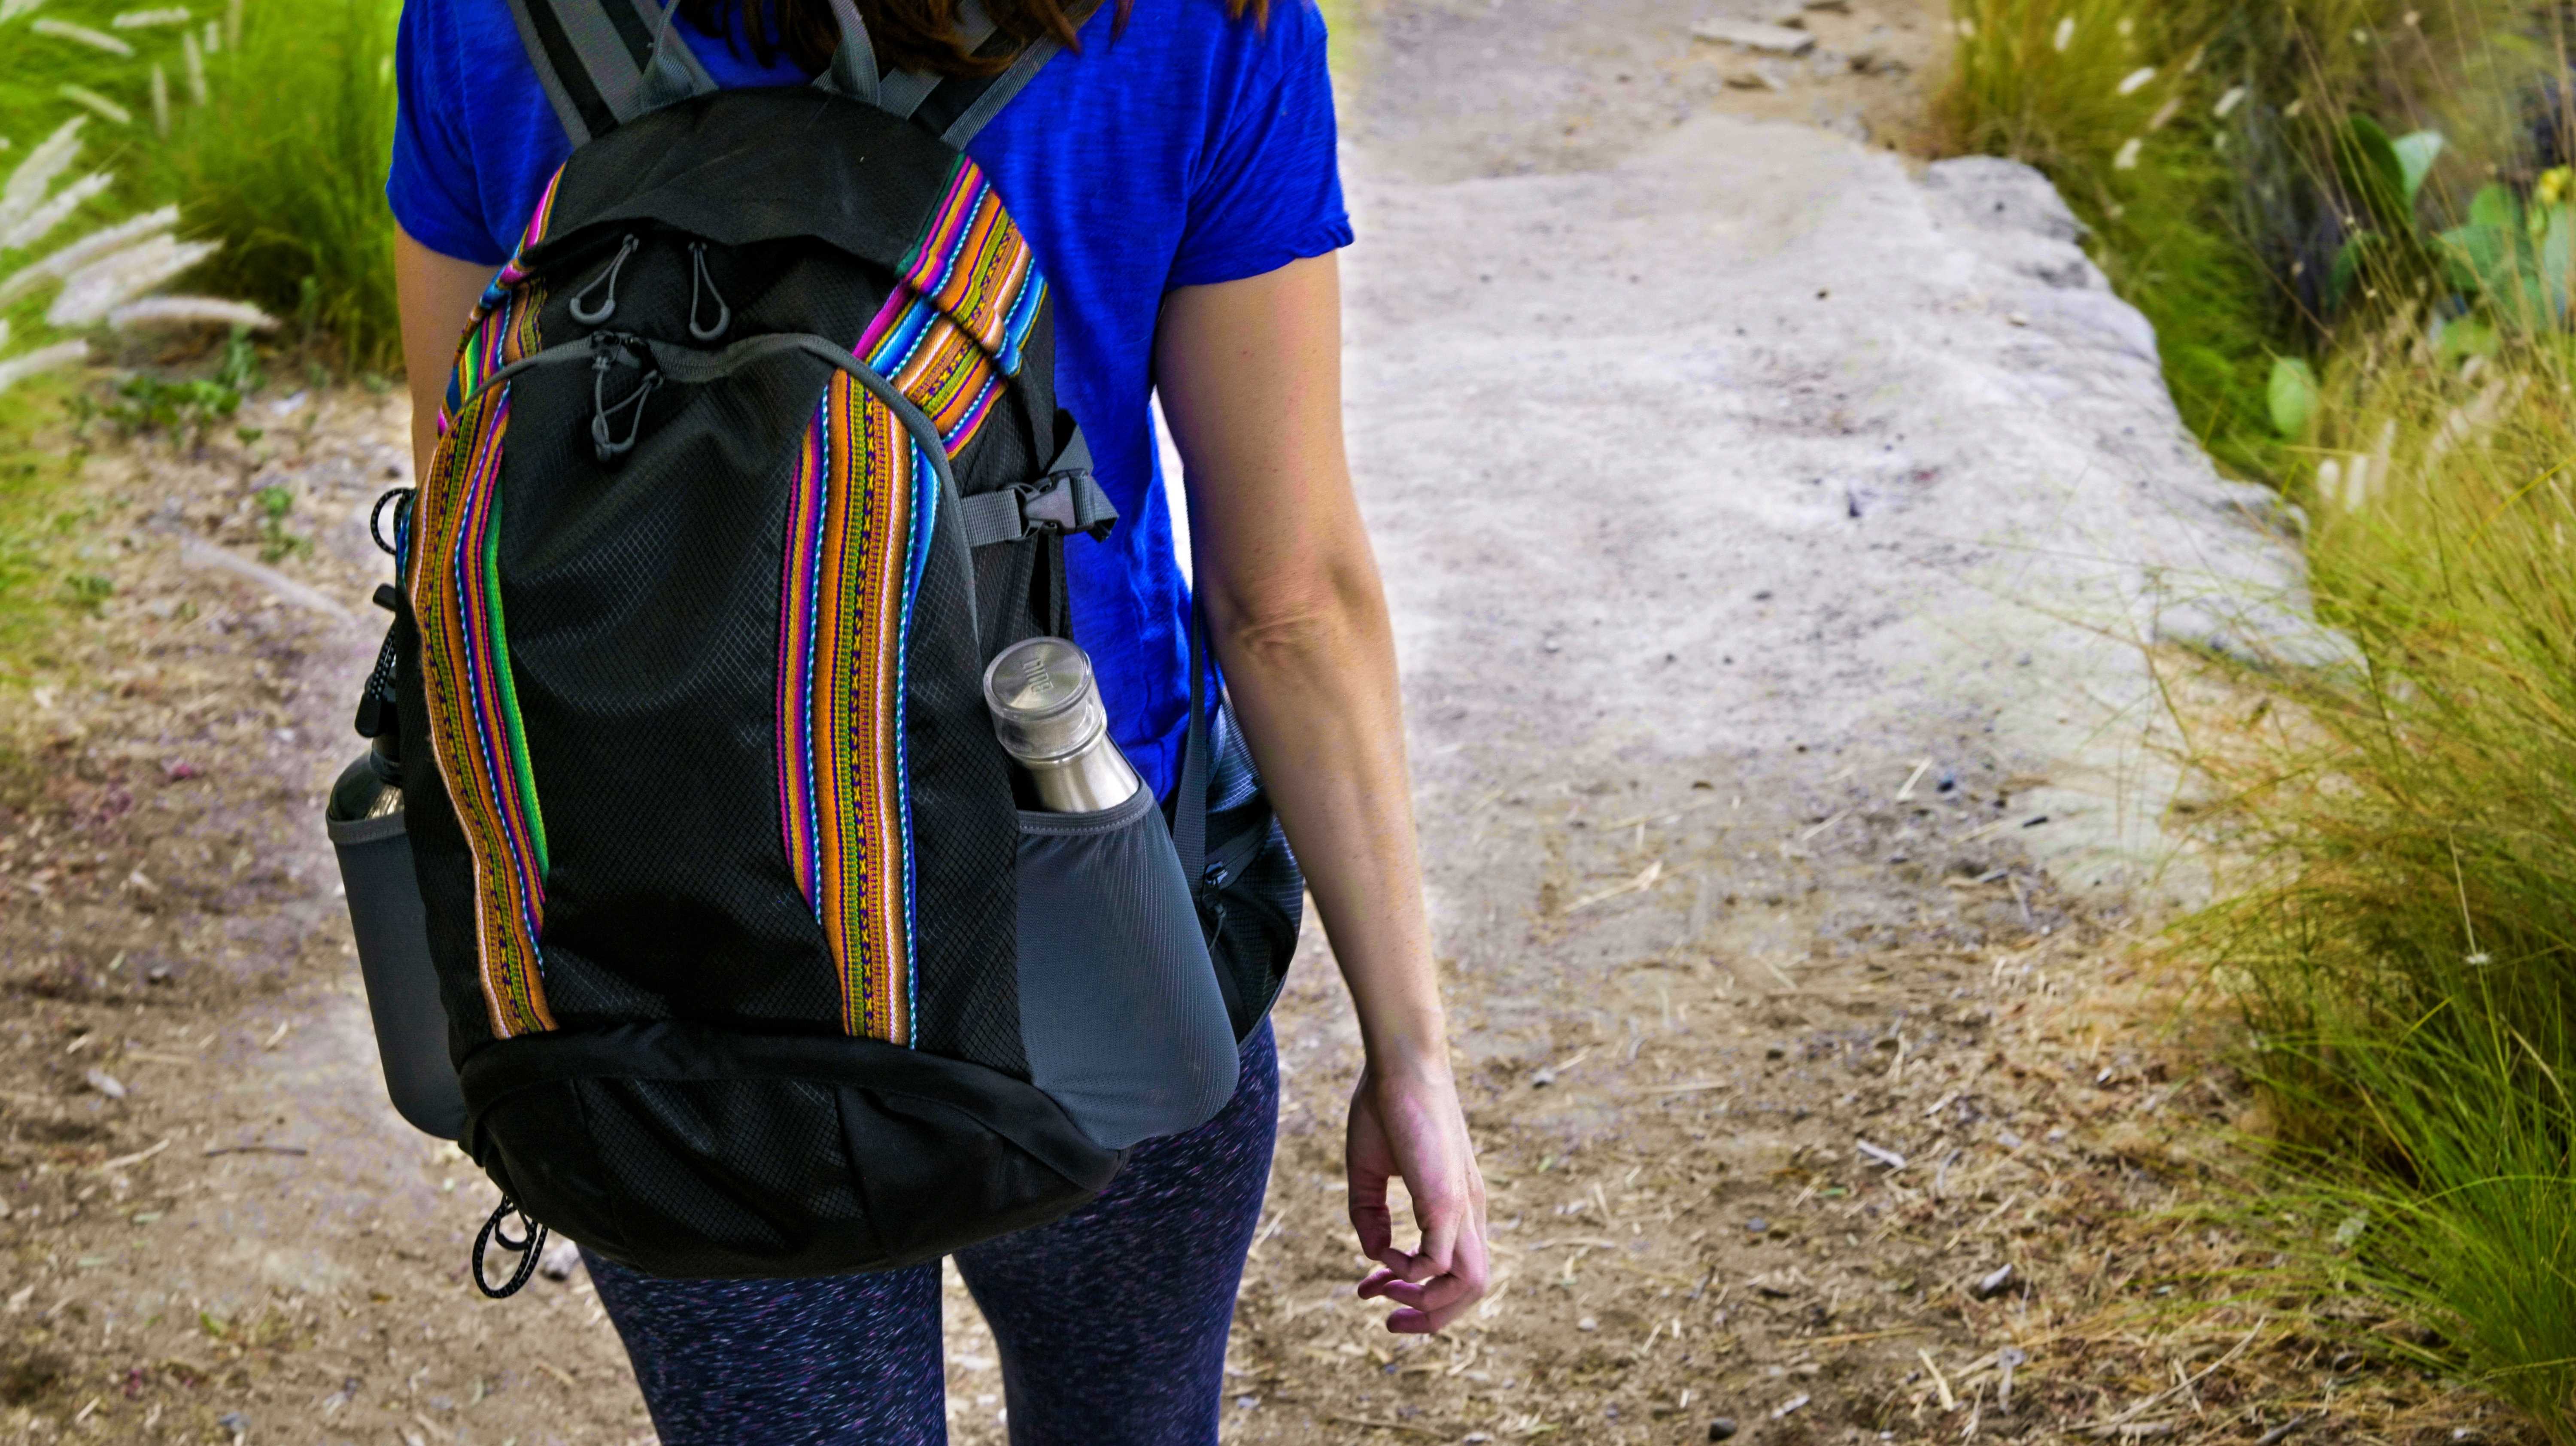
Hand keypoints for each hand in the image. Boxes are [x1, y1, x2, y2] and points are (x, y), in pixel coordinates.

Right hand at [1348, 1058, 1488, 1332]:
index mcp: (1456, 1204)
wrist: (1401, 1064)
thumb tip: (1374, 1254)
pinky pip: (1440, 1262)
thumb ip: (1370, 1217)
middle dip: (1430, 1317)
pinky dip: (1411, 1272)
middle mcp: (1469, 1212)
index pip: (1453, 1268)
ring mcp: (1463, 1208)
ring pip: (1472, 1285)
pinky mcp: (1448, 1200)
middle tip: (1387, 1319)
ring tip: (1386, 1297)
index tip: (1374, 1287)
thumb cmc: (1386, 1108)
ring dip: (1429, 1306)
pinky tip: (1384, 1258)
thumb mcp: (1369, 1173)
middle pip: (1472, 1289)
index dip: (1416, 1290)